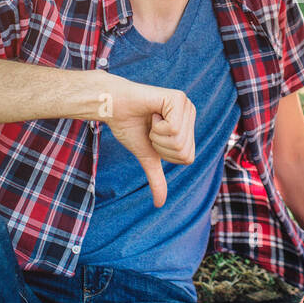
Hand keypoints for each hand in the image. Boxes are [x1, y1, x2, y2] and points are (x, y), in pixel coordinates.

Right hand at [101, 78, 195, 206]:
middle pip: (184, 151)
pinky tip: (153, 111)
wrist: (113, 106)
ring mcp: (186, 105)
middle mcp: (190, 113)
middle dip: (161, 145)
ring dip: (157, 135)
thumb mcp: (147, 155)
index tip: (153, 137)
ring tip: (152, 119)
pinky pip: (174, 128)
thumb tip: (160, 204)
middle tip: (151, 128)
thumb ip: (156, 177)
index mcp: (187, 126)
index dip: (165, 154)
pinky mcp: (178, 98)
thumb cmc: (130, 127)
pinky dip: (157, 126)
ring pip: (179, 141)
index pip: (187, 158)